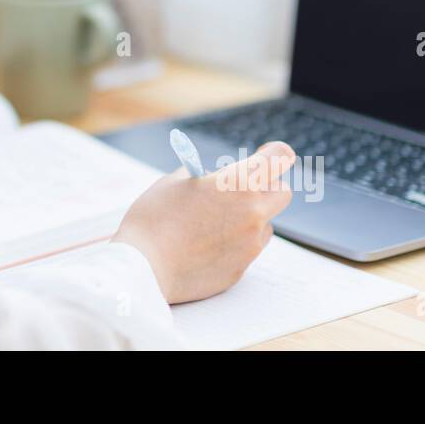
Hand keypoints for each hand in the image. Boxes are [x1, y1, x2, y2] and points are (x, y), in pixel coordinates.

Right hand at [113, 141, 295, 303]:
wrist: (142, 268)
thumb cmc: (152, 220)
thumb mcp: (173, 181)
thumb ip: (204, 177)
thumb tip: (213, 180)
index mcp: (237, 183)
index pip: (279, 157)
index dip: (273, 153)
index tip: (263, 155)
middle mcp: (252, 213)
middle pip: (282, 192)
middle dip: (266, 187)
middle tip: (239, 190)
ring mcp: (249, 245)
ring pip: (265, 224)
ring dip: (251, 218)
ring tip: (214, 222)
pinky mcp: (241, 270)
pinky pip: (248, 249)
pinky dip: (234, 243)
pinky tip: (204, 245)